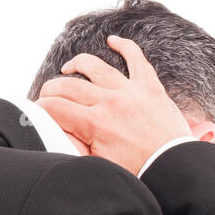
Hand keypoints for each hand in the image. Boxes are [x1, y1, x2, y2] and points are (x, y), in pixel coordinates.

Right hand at [36, 35, 192, 174]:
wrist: (176, 170)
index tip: (37, 112)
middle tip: (48, 96)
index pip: (54, 108)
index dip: (40, 109)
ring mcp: (131, 91)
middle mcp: (110, 102)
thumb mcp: (101, 167)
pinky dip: (124, 46)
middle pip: (68, 85)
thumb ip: (77, 147)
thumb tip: (59, 132)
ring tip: (68, 69)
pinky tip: (113, 40)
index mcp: (95, 124)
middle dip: (51, 90)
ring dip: (77, 64)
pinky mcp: (150, 87)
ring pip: (95, 66)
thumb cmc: (141, 173)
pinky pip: (136, 58)